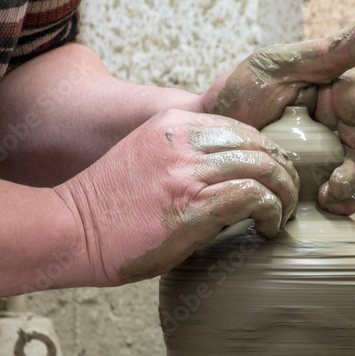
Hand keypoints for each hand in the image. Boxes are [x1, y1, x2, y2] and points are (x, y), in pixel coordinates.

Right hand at [55, 109, 298, 284]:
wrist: (69, 231)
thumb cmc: (108, 213)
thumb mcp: (148, 165)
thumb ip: (186, 163)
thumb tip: (234, 184)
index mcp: (173, 124)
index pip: (242, 128)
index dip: (266, 155)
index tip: (272, 182)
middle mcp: (184, 139)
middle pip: (260, 144)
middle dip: (283, 173)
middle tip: (285, 201)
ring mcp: (188, 170)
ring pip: (265, 166)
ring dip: (284, 194)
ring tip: (280, 217)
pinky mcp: (194, 204)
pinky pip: (255, 195)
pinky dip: (271, 212)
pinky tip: (266, 228)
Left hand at [201, 13, 354, 214]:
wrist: (206, 136)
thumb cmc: (237, 94)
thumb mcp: (276, 66)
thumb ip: (325, 51)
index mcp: (337, 96)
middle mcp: (339, 128)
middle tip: (342, 177)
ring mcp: (329, 159)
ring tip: (328, 192)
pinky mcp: (315, 185)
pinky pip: (341, 199)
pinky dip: (340, 204)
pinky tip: (323, 202)